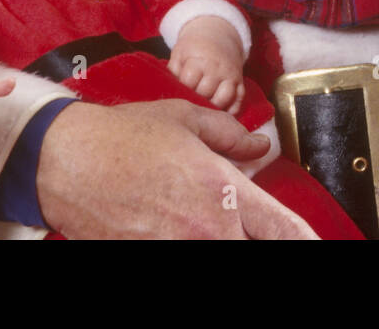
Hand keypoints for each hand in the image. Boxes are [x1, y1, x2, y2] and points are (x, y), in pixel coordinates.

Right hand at [34, 99, 317, 238]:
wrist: (64, 160)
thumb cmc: (124, 134)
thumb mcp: (186, 120)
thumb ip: (231, 137)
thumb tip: (261, 147)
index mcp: (222, 189)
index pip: (283, 230)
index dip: (305, 242)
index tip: (314, 245)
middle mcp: (206, 227)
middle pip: (255, 250)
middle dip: (260, 241)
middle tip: (258, 231)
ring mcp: (175, 249)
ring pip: (222, 255)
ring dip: (228, 242)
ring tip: (216, 227)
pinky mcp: (148, 257)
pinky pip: (179, 257)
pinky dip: (189, 243)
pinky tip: (185, 232)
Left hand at [171, 16, 246, 113]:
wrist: (217, 34)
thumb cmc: (194, 48)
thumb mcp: (179, 53)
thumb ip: (172, 71)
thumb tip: (168, 91)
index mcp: (200, 59)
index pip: (189, 81)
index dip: (183, 88)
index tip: (180, 90)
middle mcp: (218, 68)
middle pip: (206, 92)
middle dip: (196, 98)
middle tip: (190, 99)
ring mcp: (231, 75)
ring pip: (225, 98)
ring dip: (213, 106)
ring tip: (204, 107)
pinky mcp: (240, 82)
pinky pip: (239, 101)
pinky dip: (231, 110)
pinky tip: (220, 111)